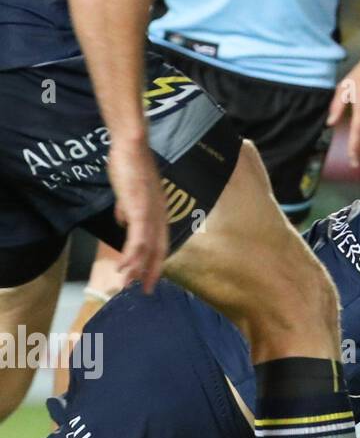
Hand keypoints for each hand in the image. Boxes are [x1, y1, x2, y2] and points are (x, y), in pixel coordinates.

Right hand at [108, 135, 166, 292]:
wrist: (132, 146)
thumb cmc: (131, 165)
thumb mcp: (130, 192)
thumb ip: (128, 208)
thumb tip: (123, 221)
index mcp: (159, 212)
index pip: (160, 243)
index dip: (155, 263)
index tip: (148, 279)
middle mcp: (160, 215)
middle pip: (158, 250)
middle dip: (151, 272)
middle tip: (144, 292)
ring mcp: (151, 212)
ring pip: (147, 247)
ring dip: (137, 268)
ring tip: (129, 285)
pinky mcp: (140, 207)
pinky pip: (137, 236)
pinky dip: (131, 254)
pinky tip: (124, 267)